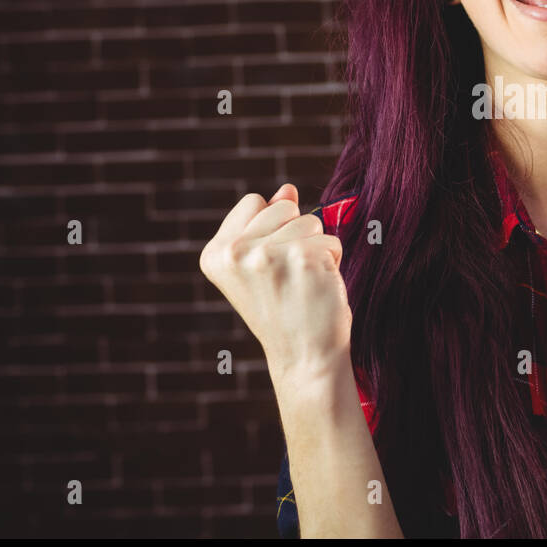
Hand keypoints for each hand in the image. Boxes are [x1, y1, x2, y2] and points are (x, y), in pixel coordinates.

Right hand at [198, 183, 351, 380]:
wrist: (304, 356)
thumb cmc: (285, 308)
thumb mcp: (263, 263)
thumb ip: (269, 224)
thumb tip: (287, 189)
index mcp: (214, 253)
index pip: (254, 202)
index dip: (272, 229)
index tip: (268, 268)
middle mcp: (234, 252)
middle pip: (284, 207)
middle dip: (295, 235)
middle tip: (288, 278)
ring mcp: (267, 254)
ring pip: (310, 221)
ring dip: (316, 249)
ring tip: (303, 283)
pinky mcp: (302, 258)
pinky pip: (331, 239)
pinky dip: (332, 260)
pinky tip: (318, 287)